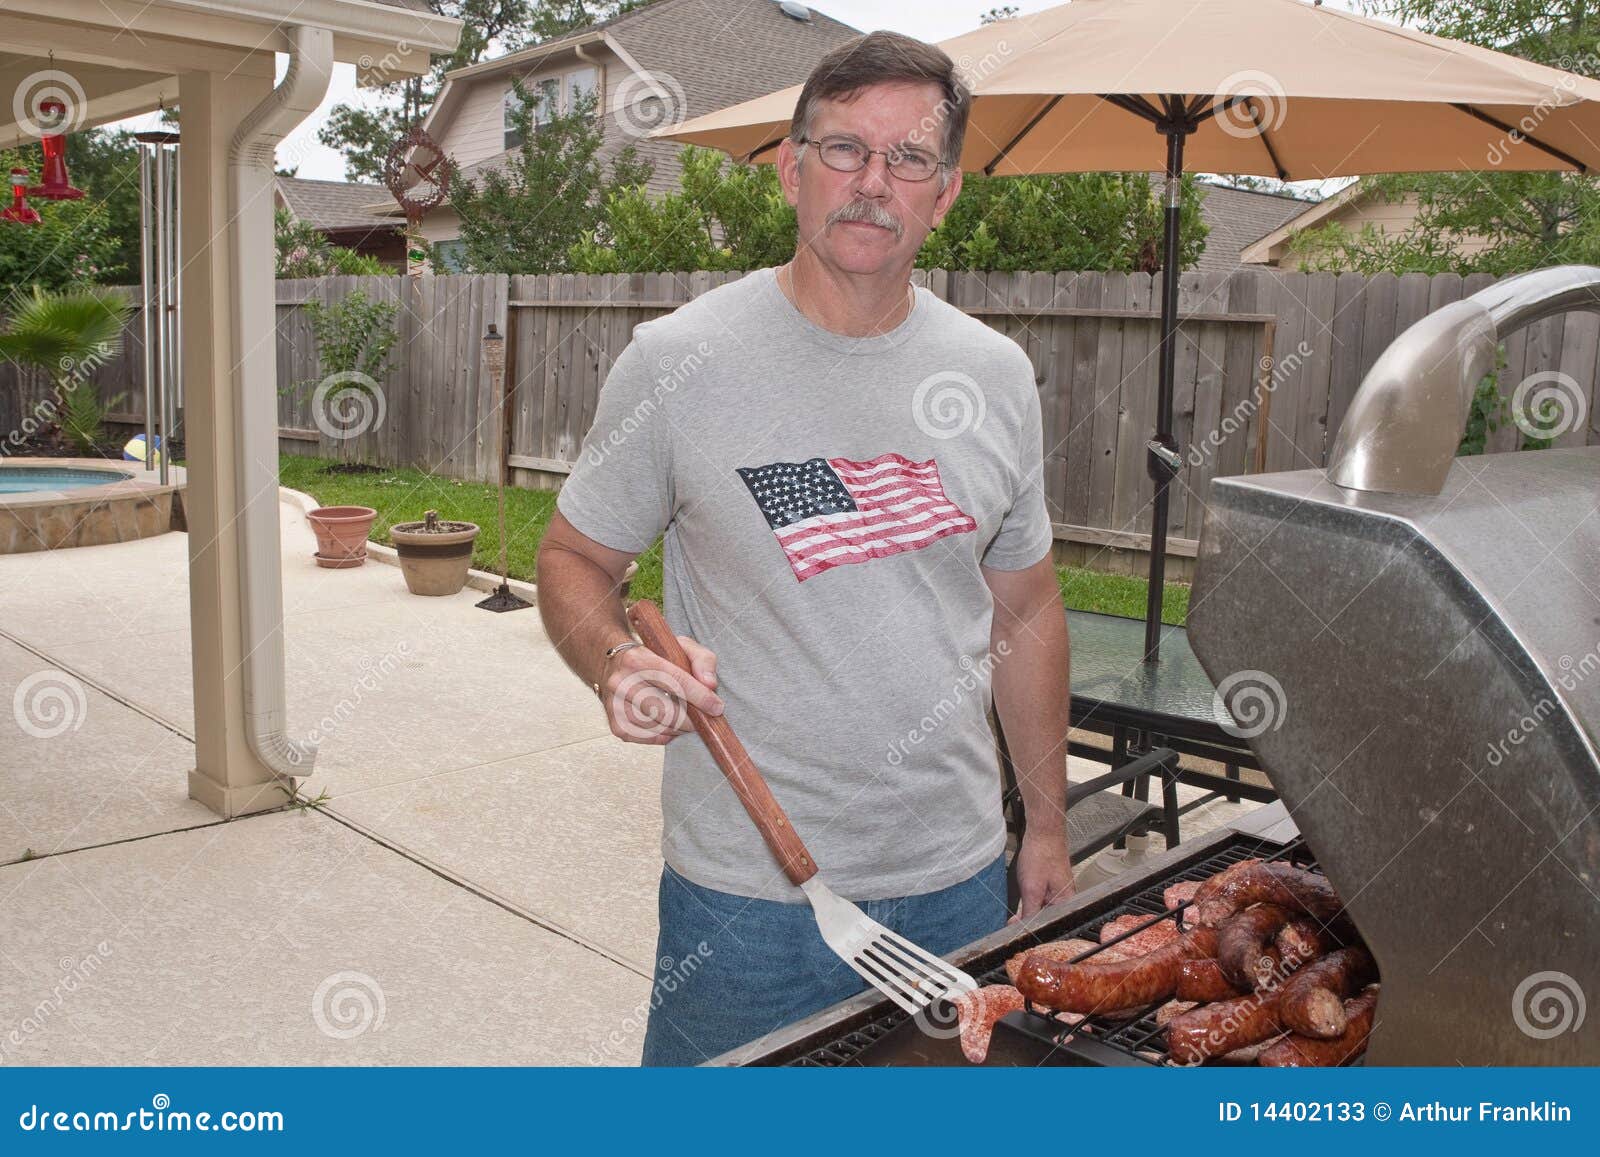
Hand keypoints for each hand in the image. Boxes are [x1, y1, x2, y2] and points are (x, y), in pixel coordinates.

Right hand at [600, 636, 721, 744]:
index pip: (674, 681)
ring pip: (659, 728)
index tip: (717, 707)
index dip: (699, 697)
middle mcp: (622, 683)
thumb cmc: (653, 657)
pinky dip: (665, 734)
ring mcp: (616, 706)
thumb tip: (710, 685)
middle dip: (691, 719)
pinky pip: (650, 738)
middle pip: (666, 712)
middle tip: (702, 717)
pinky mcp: (617, 726)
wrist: (614, 665)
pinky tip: (668, 722)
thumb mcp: (680, 646)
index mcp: (638, 660)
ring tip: (684, 716)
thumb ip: (702, 659)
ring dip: (679, 727)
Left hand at [1008, 830, 1076, 923]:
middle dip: (1028, 920)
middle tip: (1012, 921)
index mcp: (1066, 903)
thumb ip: (1030, 912)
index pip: (1049, 925)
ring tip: (1018, 904)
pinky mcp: (1052, 882)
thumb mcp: (1032, 890)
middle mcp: (1065, 898)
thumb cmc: (1042, 854)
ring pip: (1042, 907)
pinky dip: (1030, 898)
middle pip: (1046, 918)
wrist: (1043, 831)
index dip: (1032, 930)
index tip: (1017, 931)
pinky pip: (1041, 896)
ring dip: (1027, 909)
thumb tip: (1024, 930)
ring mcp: (1059, 890)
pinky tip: (1024, 890)